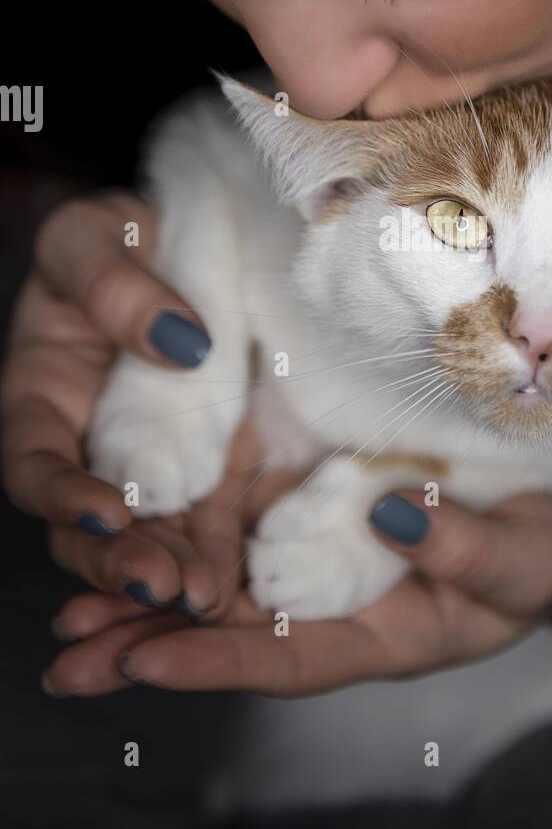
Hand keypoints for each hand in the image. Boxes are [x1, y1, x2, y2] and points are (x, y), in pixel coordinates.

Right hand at [1, 190, 234, 607]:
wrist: (181, 229)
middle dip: (120, 562)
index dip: (61, 496)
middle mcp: (88, 443)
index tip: (104, 516)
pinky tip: (239, 583)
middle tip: (163, 587)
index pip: (35, 462)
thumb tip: (178, 344)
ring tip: (206, 599)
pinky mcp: (206, 465)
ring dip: (173, 572)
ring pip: (148, 537)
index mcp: (41, 394)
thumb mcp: (95, 232)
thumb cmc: (118, 229)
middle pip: (88, 525)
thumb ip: (114, 284)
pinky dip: (218, 554)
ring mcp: (150, 461)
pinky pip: (207, 520)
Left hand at [43, 489, 551, 696]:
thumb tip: (385, 512)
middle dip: (146, 638)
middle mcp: (329, 605)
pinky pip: (239, 516)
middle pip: (228, 628)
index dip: (215, 660)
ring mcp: (314, 553)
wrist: (549, 518)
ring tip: (68, 604)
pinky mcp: (309, 502)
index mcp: (378, 638)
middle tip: (68, 645)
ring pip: (219, 577)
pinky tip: (132, 516)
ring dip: (146, 587)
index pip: (285, 658)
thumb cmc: (543, 557)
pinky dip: (183, 521)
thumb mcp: (523, 562)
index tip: (146, 658)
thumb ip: (463, 549)